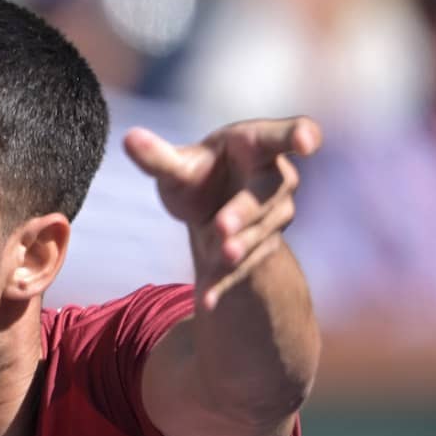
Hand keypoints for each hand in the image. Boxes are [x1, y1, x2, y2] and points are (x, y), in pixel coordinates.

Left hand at [125, 117, 322, 311]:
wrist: (210, 210)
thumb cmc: (201, 174)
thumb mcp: (178, 166)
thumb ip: (158, 157)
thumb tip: (128, 139)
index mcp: (257, 145)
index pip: (282, 135)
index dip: (299, 135)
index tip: (306, 141)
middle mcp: (274, 180)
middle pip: (266, 195)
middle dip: (245, 213)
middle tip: (223, 227)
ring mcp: (272, 218)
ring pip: (258, 235)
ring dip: (239, 248)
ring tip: (221, 258)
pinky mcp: (259, 251)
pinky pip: (241, 268)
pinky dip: (222, 283)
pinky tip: (206, 300)